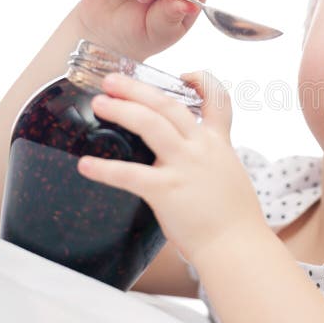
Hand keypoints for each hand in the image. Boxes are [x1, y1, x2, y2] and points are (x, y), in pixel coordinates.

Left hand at [75, 71, 266, 262]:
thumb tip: (188, 165)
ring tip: (100, 103)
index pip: (217, 100)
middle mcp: (202, 148)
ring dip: (122, 110)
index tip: (184, 75)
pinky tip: (85, 165)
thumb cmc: (234, 220)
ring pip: (150, 124)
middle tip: (112, 80)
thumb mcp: (229, 177)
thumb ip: (209, 163)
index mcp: (218, 144)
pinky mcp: (167, 190)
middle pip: (169, 104)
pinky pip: (129, 175)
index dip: (201, 81)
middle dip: (137, 88)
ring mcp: (185, 167)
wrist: (238, 247)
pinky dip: (104, 169)